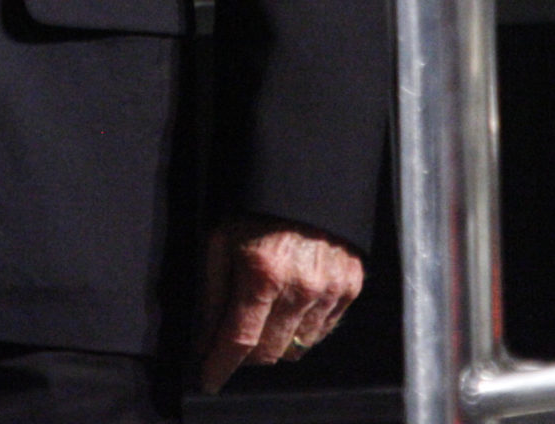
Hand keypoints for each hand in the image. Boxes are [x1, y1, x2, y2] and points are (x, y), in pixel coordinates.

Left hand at [196, 216, 363, 393]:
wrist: (306, 175)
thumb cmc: (256, 206)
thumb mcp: (220, 240)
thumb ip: (212, 294)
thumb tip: (205, 339)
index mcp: (263, 273)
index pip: (239, 341)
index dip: (220, 365)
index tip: (210, 378)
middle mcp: (301, 287)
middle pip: (269, 352)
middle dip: (246, 353)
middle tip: (234, 338)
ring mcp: (330, 289)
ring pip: (297, 347)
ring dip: (276, 341)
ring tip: (265, 314)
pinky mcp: (350, 286)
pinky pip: (323, 330)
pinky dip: (303, 328)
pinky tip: (291, 306)